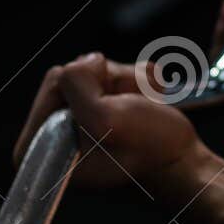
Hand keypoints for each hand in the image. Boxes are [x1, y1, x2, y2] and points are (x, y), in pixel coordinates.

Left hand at [12, 53, 201, 188]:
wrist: (183, 162)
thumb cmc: (149, 150)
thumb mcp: (104, 119)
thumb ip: (77, 84)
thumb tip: (84, 61)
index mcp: (39, 148)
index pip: (55, 84)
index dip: (89, 88)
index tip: (111, 110)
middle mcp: (51, 135)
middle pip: (76, 75)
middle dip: (110, 83)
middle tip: (130, 108)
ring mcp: (77, 122)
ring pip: (98, 71)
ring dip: (129, 82)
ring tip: (143, 107)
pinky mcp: (100, 110)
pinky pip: (114, 74)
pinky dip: (137, 81)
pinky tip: (148, 102)